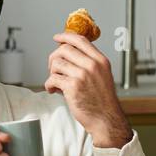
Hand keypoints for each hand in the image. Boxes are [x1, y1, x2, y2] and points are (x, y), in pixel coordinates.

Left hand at [44, 32, 132, 147]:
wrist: (106, 119)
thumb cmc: (102, 100)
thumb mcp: (102, 76)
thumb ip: (89, 63)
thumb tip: (66, 53)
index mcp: (100, 61)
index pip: (81, 40)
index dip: (66, 36)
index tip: (57, 38)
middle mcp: (92, 65)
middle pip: (64, 49)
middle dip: (54, 57)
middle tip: (53, 69)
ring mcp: (82, 75)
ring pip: (56, 64)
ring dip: (51, 73)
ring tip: (56, 83)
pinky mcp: (72, 87)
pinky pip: (52, 79)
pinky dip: (49, 85)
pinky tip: (53, 90)